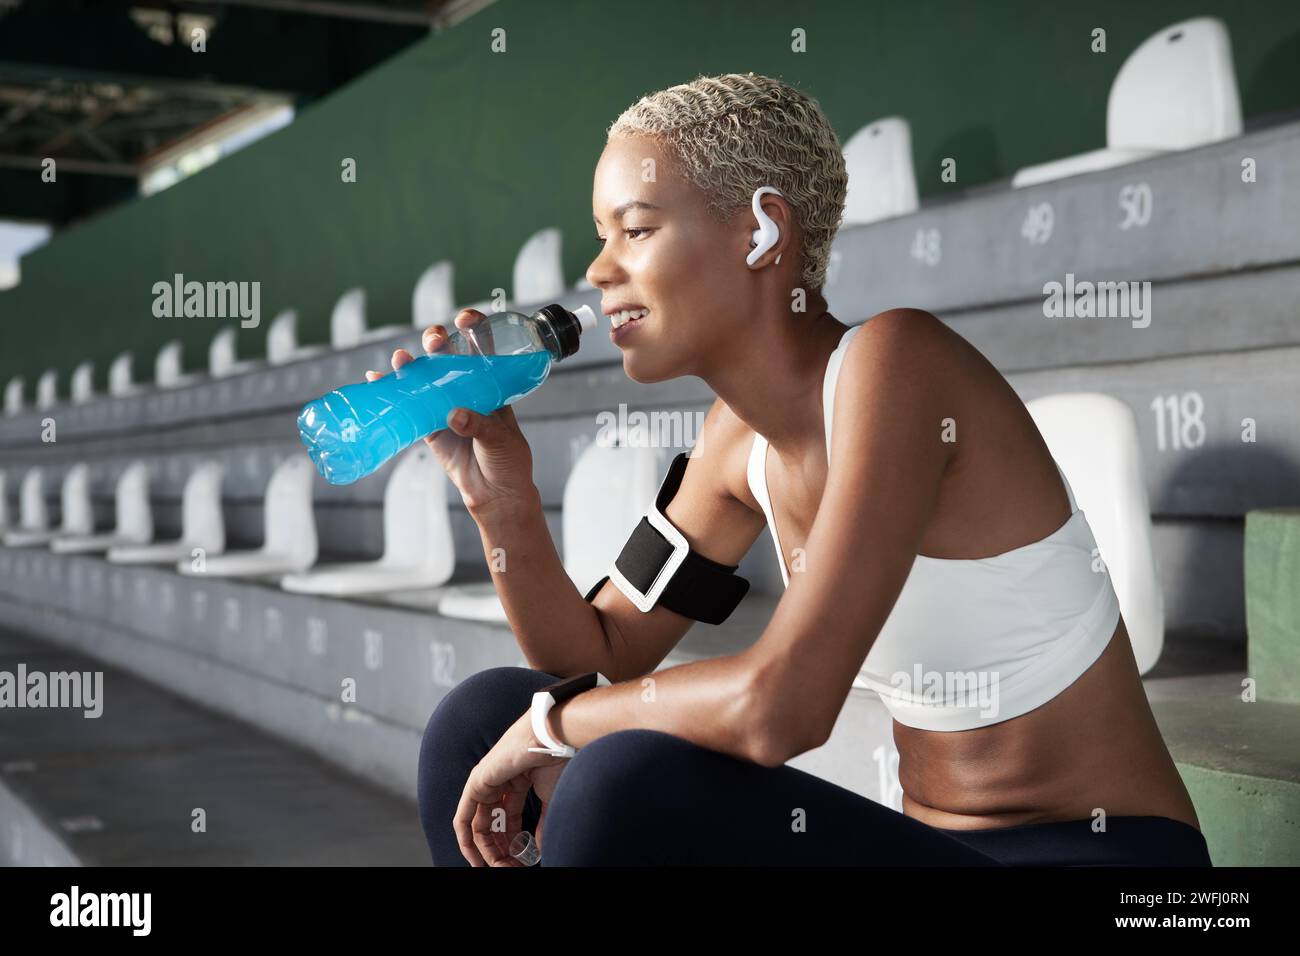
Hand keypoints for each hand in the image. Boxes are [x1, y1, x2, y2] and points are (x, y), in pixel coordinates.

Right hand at [364, 308, 537, 516]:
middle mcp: (467, 390)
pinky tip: (377, 378)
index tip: (465, 320)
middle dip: (438, 343)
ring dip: (411, 364)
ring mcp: (445, 405)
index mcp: (492, 386)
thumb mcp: (501, 440)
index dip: (474, 328)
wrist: (495, 494)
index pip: (484, 348)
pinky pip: (408, 405)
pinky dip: (391, 390)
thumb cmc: (508, 462)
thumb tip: (454, 415)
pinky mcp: (428, 425)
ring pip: (425, 377)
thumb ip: (479, 426)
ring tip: (401, 358)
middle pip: (449, 357)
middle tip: (434, 341)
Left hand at [453, 709, 570, 865]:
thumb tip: (538, 848)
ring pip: (478, 827)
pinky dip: (466, 840)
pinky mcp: (476, 783)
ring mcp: (484, 783)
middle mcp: (497, 784)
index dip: (514, 844)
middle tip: (512, 868)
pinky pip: (464, 818)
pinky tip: (476, 857)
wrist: (552, 739)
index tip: (523, 862)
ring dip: (487, 852)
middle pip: (492, 827)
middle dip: (501, 851)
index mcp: (516, 783)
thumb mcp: (550, 799)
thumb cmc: (555, 761)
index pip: (508, 821)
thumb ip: (541, 823)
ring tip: (501, 867)